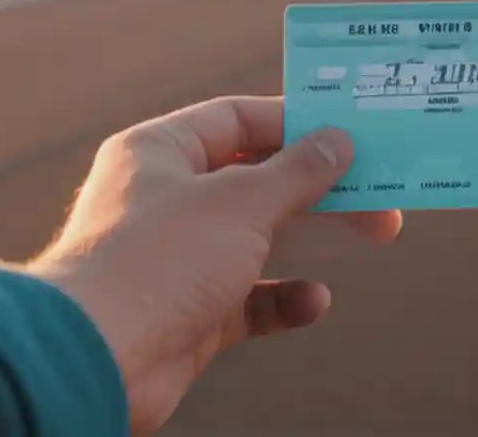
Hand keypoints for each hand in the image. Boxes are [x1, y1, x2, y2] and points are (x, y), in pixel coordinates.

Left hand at [30, 96, 400, 434]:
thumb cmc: (159, 260)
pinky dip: (284, 297)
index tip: (348, 130)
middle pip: (257, 178)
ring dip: (314, 236)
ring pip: (260, 236)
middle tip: (380, 186)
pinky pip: (249, 297)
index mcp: (160, 152)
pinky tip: (312, 301)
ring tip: (377, 232)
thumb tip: (337, 142)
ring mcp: (178, 258)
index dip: (293, 120)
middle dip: (321, 182)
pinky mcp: (189, 311)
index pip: (235, 118)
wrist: (97, 359)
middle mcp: (165, 199)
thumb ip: (296, 171)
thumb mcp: (241, 202)